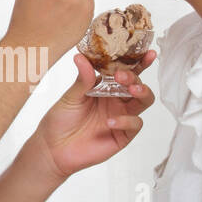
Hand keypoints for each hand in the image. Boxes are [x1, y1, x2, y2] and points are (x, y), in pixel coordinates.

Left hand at [29, 47, 156, 178]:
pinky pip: (134, 124)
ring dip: (142, 93)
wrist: (54, 148)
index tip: (148, 52)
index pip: (125, 70)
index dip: (138, 61)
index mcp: (105, 86)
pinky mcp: (123, 135)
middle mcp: (117, 99)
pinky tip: (110, 122)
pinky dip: (126, 120)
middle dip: (135, 77)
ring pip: (143, 101)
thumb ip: (82, 79)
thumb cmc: (60, 120)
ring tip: (131, 90)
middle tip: (122, 76)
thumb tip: (81, 56)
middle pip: (137, 84)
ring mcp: (122, 116)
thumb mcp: (70, 97)